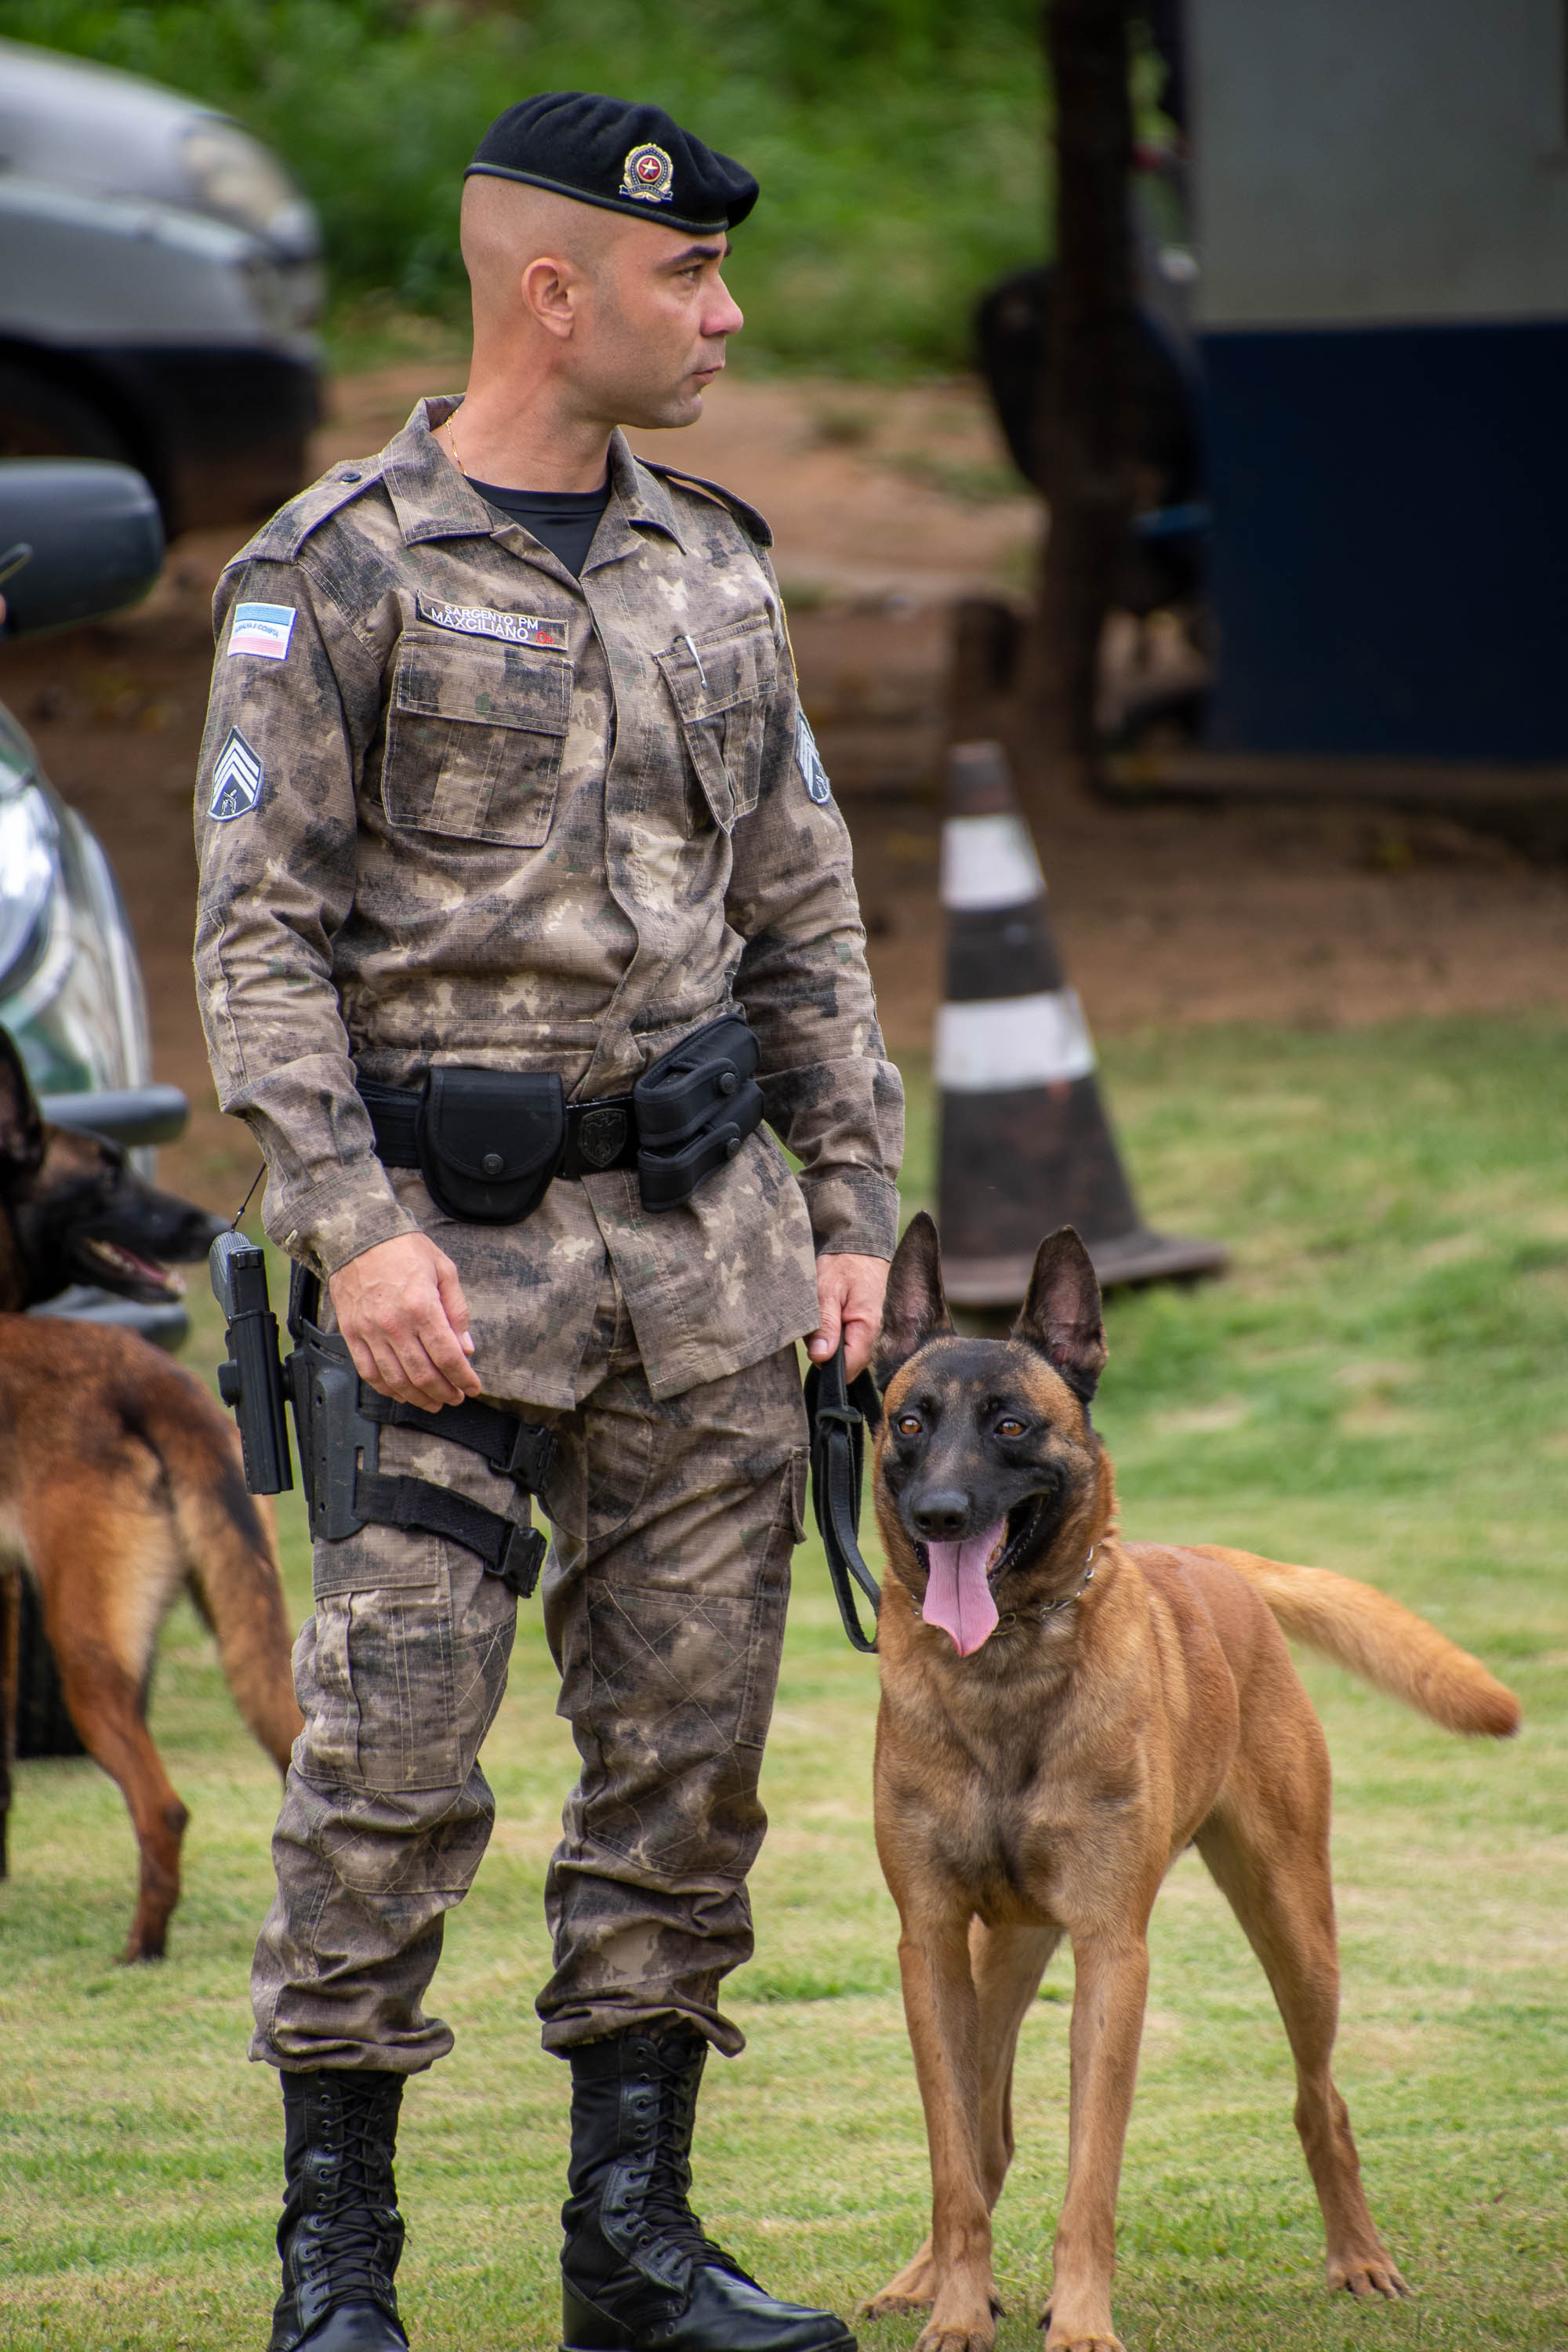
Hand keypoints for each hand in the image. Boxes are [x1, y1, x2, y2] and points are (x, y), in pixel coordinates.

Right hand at [328, 1232, 480, 1409]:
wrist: (357, 1234)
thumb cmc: (403, 1248)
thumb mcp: (444, 1269)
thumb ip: (457, 1310)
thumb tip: (465, 1347)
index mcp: (422, 1306)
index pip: (448, 1356)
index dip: (464, 1378)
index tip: (473, 1387)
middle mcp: (395, 1323)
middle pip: (423, 1374)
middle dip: (445, 1392)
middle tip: (456, 1397)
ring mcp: (370, 1331)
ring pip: (397, 1379)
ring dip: (419, 1397)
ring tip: (434, 1402)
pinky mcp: (352, 1333)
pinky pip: (369, 1372)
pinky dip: (387, 1389)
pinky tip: (402, 1393)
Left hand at [807, 1252, 888, 1383]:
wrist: (860, 1245)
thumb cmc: (844, 1263)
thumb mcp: (827, 1290)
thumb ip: (825, 1324)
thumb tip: (820, 1357)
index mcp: (866, 1327)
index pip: (849, 1368)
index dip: (827, 1365)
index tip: (814, 1347)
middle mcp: (872, 1334)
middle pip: (846, 1364)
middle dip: (825, 1351)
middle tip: (814, 1324)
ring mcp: (868, 1331)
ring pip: (843, 1352)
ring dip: (827, 1340)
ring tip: (821, 1313)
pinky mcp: (862, 1325)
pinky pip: (845, 1340)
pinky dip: (832, 1331)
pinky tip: (828, 1313)